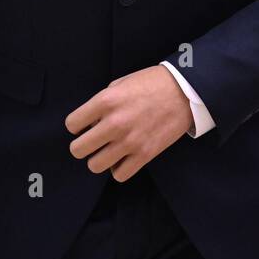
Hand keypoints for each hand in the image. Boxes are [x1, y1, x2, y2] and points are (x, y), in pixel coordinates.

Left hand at [66, 65, 193, 181]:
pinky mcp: (145, 154)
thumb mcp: (121, 83)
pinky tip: (124, 157)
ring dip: (100, 158)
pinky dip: (118, 168)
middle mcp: (114, 123)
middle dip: (84, 145)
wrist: (186, 90)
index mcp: (106, 101)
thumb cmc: (153, 83)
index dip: (78, 125)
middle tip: (95, 140)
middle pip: (78, 150)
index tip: (86, 125)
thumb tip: (91, 123)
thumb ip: (102, 102)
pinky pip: (119, 175)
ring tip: (109, 150)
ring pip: (95, 165)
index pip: (71, 125)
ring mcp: (130, 141)